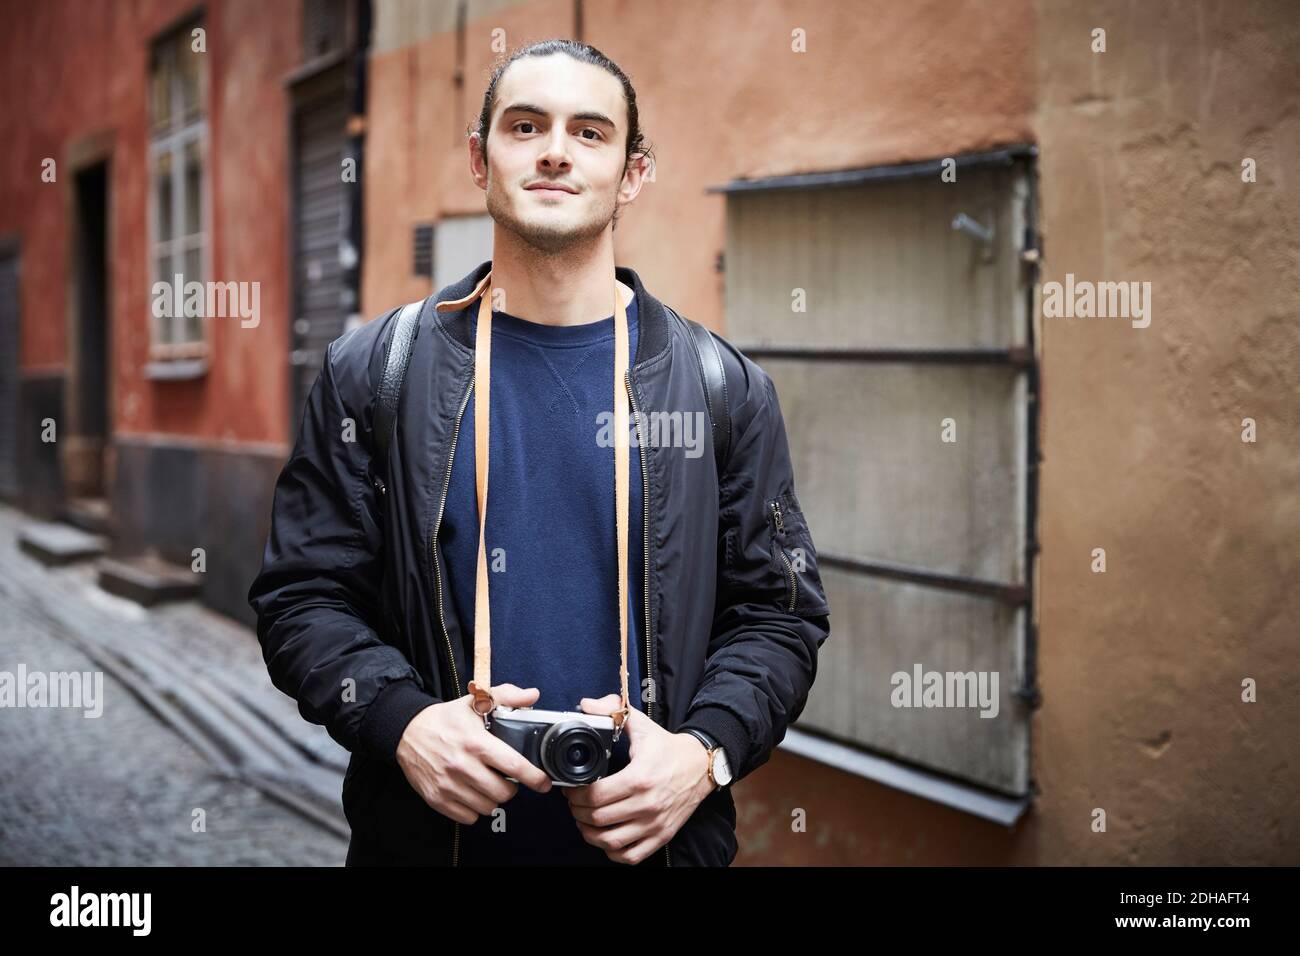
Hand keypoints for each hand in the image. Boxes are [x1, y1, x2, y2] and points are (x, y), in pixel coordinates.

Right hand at [396, 682, 552, 824]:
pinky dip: (474, 810)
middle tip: (506, 778)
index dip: (534, 777)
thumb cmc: (445, 719)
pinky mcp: (437, 799)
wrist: (407, 732)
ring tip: (488, 784)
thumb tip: (532, 695)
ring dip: (493, 799)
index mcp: (476, 743)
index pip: (513, 766)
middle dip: (511, 787)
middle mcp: (462, 766)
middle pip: (503, 793)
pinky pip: (468, 817)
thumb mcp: (475, 702)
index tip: (543, 782)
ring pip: (487, 807)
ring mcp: (448, 785)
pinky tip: (472, 793)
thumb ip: (507, 696)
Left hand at [563, 693, 713, 864]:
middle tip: (574, 804)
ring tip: (584, 821)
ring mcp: (655, 823)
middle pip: (598, 819)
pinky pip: (631, 855)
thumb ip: (612, 711)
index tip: (571, 789)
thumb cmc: (668, 748)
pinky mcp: (662, 836)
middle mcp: (647, 804)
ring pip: (610, 841)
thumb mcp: (641, 725)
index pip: (596, 795)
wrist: (701, 765)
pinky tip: (606, 837)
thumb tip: (586, 705)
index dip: (575, 795)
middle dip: (578, 812)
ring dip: (590, 834)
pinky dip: (613, 851)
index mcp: (639, 777)